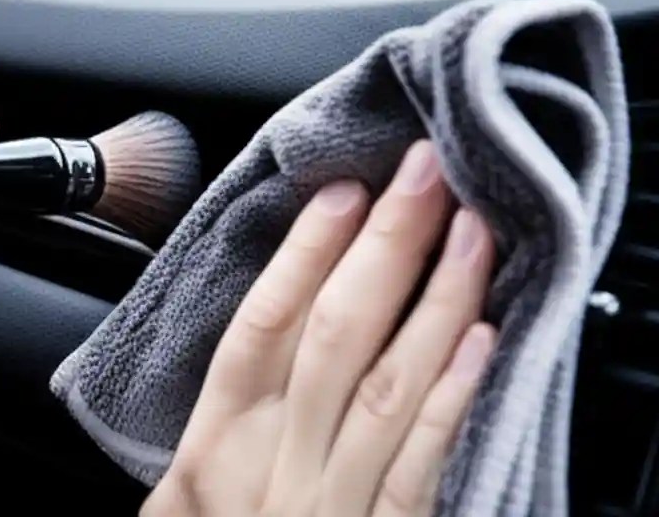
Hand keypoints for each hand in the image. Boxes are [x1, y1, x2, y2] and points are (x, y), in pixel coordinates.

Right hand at [142, 140, 496, 516]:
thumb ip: (214, 428)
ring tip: (471, 232)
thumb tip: (258, 335)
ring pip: (388, 386)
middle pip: (331, 337)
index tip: (342, 193)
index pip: (259, 329)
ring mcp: (331, 506)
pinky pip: (422, 465)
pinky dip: (454, 398)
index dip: (301, 256)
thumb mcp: (175, 503)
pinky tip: (483, 338)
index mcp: (212, 451)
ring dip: (436, 300)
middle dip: (382, 248)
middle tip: (423, 175)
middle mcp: (272, 470)